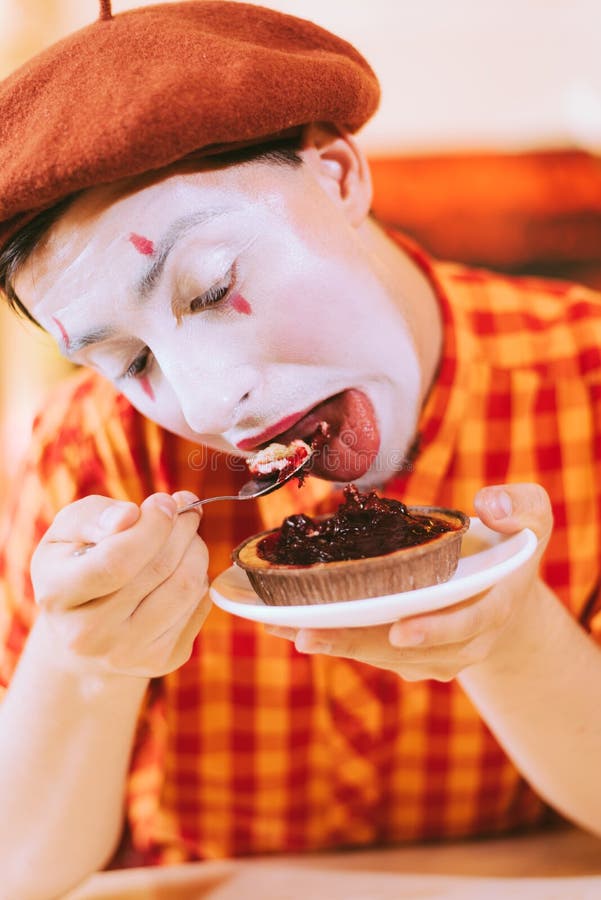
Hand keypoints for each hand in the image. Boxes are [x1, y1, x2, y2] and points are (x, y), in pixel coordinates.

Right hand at [31, 492, 209, 677]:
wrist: (81, 633)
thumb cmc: (76, 566)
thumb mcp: (67, 532)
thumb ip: (94, 516)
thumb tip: (130, 515)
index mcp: (57, 595)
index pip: (116, 561)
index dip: (152, 526)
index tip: (165, 502)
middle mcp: (88, 635)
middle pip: (158, 570)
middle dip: (181, 529)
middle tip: (185, 511)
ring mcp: (127, 654)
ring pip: (186, 587)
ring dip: (196, 550)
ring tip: (186, 536)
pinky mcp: (161, 661)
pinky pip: (198, 606)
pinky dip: (198, 577)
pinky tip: (180, 569)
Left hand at [266, 483, 552, 680]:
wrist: (504, 592)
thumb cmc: (510, 547)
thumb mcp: (532, 519)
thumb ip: (521, 507)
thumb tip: (488, 505)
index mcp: (493, 608)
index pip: (466, 624)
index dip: (435, 628)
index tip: (400, 629)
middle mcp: (462, 641)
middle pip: (407, 650)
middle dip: (356, 643)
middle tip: (308, 634)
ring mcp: (432, 655)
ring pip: (379, 655)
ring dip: (331, 642)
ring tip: (282, 625)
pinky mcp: (405, 656)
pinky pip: (367, 649)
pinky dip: (329, 636)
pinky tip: (285, 622)